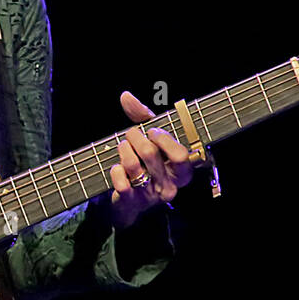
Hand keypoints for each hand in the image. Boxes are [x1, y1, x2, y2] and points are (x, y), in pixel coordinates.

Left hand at [108, 91, 197, 230]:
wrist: (131, 201)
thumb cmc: (147, 163)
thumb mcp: (151, 139)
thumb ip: (142, 117)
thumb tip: (126, 97)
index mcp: (183, 171)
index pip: (180, 155)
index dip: (163, 139)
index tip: (152, 132)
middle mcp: (170, 186)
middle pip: (150, 153)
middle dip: (135, 137)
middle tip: (131, 134)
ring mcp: (151, 195)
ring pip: (133, 164)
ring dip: (123, 149)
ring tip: (123, 146)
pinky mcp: (132, 202)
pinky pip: (120, 181)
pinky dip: (115, 170)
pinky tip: (117, 168)